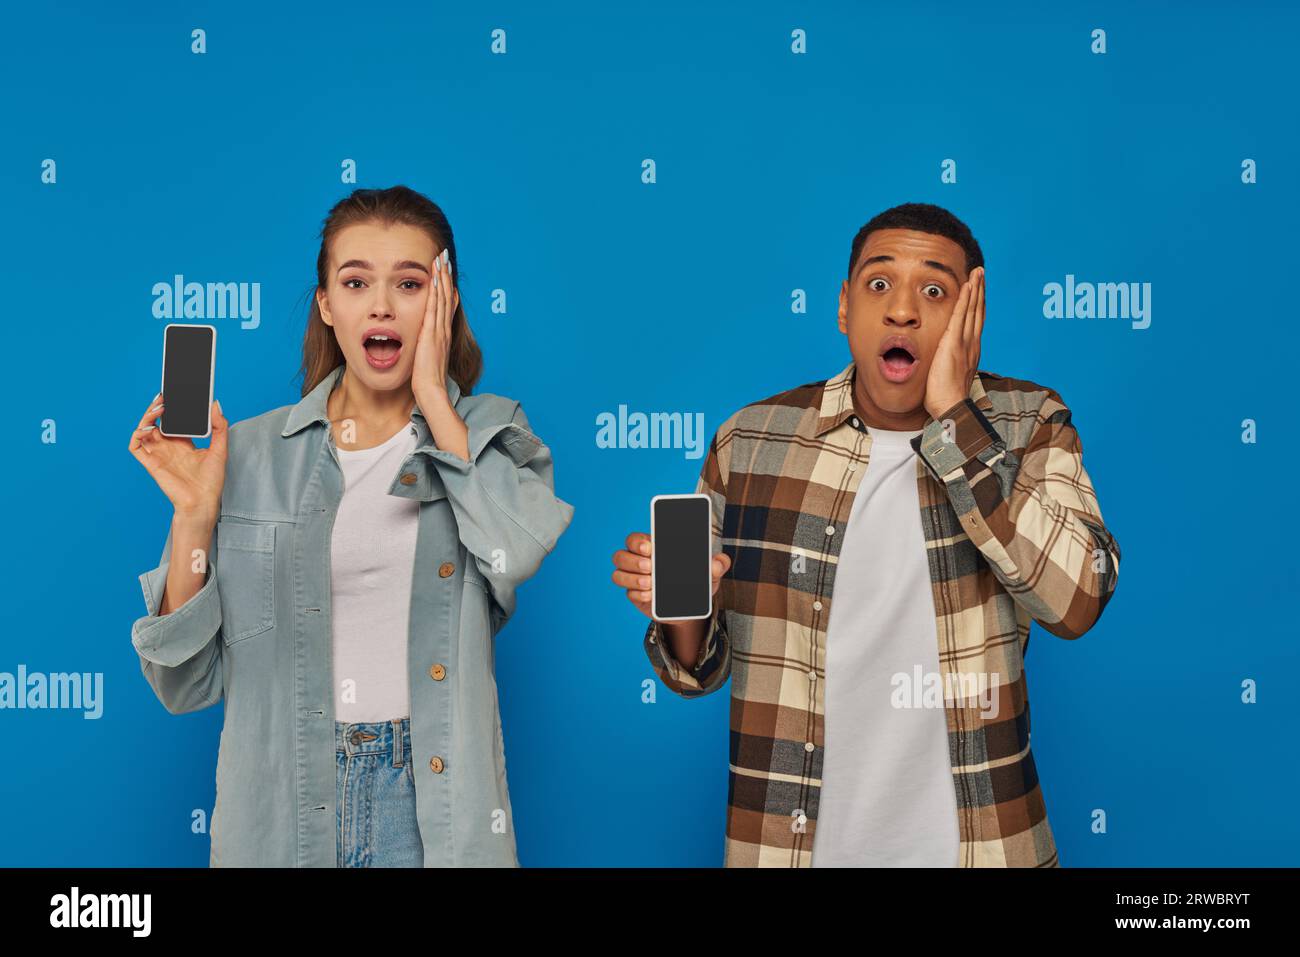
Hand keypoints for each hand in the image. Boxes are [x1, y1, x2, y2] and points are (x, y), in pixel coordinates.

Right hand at [128, 392, 227, 518]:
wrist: (203, 502)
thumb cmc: (212, 480)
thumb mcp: (220, 448)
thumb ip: (219, 426)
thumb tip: (215, 404)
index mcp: (183, 443)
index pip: (173, 420)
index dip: (171, 407)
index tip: (174, 393)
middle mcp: (168, 447)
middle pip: (156, 422)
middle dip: (157, 407)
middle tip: (164, 396)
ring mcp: (158, 454)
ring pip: (143, 430)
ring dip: (147, 417)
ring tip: (159, 408)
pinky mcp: (151, 463)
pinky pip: (135, 446)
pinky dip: (137, 434)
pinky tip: (149, 428)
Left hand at [412, 246, 458, 401]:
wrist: (431, 390)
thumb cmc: (427, 380)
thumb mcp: (427, 358)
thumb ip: (426, 346)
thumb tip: (423, 340)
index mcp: (442, 334)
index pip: (446, 305)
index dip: (446, 287)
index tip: (444, 271)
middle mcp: (443, 329)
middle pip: (446, 296)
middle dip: (445, 275)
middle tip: (445, 256)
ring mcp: (439, 330)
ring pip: (442, 297)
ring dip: (442, 277)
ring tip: (442, 259)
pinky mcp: (432, 332)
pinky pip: (435, 306)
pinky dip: (437, 290)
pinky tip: (436, 277)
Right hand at [612, 531, 731, 621]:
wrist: (690, 609)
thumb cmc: (695, 583)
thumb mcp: (709, 574)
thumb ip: (716, 565)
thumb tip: (718, 562)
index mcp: (653, 549)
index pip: (635, 539)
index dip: (637, 541)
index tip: (650, 546)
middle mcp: (639, 562)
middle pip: (621, 555)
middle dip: (633, 560)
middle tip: (650, 566)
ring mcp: (634, 580)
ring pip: (618, 574)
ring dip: (632, 578)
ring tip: (651, 583)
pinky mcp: (635, 597)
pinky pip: (627, 594)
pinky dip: (637, 594)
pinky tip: (650, 596)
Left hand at [925, 265, 983, 419]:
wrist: (950, 407)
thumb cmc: (946, 398)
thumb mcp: (948, 376)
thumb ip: (947, 365)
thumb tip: (940, 362)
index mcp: (970, 351)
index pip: (975, 322)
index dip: (977, 305)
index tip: (978, 291)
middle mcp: (972, 344)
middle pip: (978, 312)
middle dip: (980, 291)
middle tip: (981, 273)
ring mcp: (965, 343)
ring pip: (972, 310)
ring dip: (975, 289)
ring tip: (978, 272)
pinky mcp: (954, 343)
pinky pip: (961, 316)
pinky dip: (966, 299)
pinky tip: (968, 286)